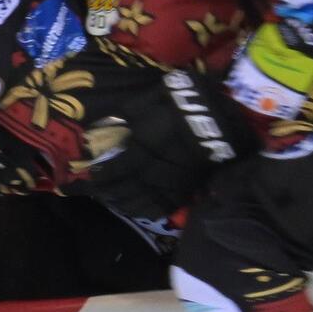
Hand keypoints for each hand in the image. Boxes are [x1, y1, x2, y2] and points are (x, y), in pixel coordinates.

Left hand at [69, 69, 250, 219]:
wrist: (220, 117)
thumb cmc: (181, 104)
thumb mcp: (149, 100)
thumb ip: (127, 114)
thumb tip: (109, 124)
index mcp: (144, 147)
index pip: (117, 167)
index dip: (103, 175)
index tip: (92, 175)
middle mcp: (155, 168)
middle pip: (128, 187)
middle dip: (110, 192)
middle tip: (97, 193)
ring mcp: (173, 180)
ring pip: (145, 199)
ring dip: (126, 203)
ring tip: (113, 203)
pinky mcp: (189, 186)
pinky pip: (167, 204)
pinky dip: (151, 210)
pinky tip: (139, 211)